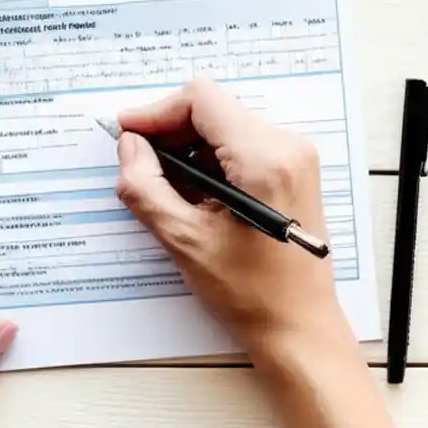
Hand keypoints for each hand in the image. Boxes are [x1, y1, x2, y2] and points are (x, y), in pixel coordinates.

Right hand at [115, 79, 346, 352]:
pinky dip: (209, 161)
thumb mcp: (184, 240)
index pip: (201, 99)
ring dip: (188, 149)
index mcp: (264, 158)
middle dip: (170, 132)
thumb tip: (130, 147)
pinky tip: (193, 196)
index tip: (128, 137)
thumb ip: (146, 186)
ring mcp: (294, 158)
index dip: (156, 112)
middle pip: (213, 109)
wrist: (299, 328)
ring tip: (166, 188)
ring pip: (224, 126)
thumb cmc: (251, 294)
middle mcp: (286, 146)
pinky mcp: (292, 172)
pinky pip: (241, 145)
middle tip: (139, 166)